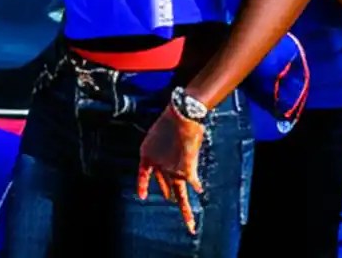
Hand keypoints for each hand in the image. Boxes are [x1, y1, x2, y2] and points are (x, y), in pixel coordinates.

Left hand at [138, 105, 205, 233]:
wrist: (180, 117)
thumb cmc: (171, 122)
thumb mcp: (161, 136)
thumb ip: (165, 152)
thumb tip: (176, 164)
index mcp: (146, 154)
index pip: (143, 174)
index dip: (143, 185)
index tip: (142, 197)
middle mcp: (157, 165)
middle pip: (164, 184)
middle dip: (167, 192)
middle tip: (169, 200)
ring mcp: (170, 170)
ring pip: (178, 194)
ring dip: (185, 210)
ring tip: (190, 224)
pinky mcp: (184, 170)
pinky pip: (192, 181)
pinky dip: (196, 184)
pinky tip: (199, 190)